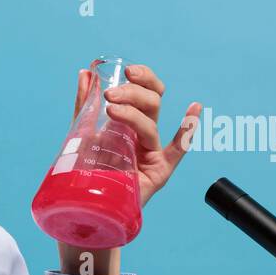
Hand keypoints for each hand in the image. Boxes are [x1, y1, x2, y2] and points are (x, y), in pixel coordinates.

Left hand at [74, 63, 200, 207]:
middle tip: (110, 94)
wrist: (83, 204)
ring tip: (111, 109)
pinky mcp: (157, 173)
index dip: (143, 78)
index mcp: (132, 123)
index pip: (147, 93)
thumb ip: (85, 104)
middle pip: (152, 104)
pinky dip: (186, 132)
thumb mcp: (82, 132)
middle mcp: (144, 136)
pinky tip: (193, 110)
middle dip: (132, 93)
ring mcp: (152, 154)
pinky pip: (176, 152)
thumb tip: (85, 72)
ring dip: (132, 111)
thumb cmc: (86, 170)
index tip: (127, 70)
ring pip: (151, 124)